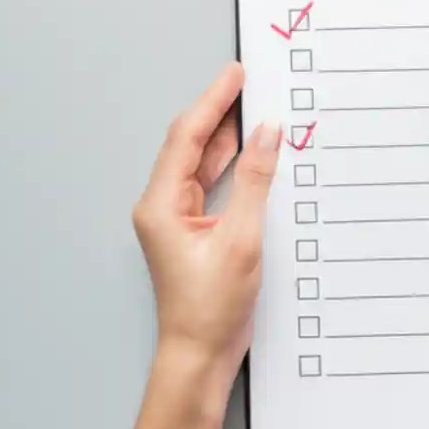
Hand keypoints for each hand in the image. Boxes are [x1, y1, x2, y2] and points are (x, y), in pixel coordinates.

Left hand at [131, 62, 280, 374]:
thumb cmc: (210, 308)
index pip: (187, 137)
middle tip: (246, 80)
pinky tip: (248, 151)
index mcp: (161, 204)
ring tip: (251, 105)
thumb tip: (267, 135)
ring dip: (226, 136)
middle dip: (218, 111)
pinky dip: (229, 164)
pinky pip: (209, 184)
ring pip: (200, 163)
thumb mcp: (241, 239)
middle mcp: (162, 206)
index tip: (235, 74)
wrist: (199, 355)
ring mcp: (175, 219)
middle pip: (190, 144)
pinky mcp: (191, 231)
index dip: (213, 100)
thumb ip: (256, 181)